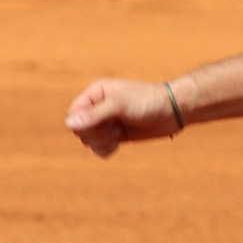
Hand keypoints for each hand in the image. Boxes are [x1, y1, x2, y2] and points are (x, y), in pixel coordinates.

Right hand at [65, 78, 180, 158]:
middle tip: (115, 128)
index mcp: (95, 93)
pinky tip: (118, 143)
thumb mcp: (120, 105)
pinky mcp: (115, 135)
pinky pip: (98, 148)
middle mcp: (97, 107)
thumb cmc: (148, 102)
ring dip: (102, 142)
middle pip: (79, 130)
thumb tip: (69, 125)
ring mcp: (106, 122)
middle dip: (95, 134)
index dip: (83, 125)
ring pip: (88, 140)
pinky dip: (106, 149)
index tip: (104, 124)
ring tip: (118, 134)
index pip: (73, 115)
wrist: (172, 111)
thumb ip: (95, 115)